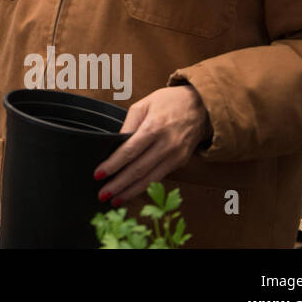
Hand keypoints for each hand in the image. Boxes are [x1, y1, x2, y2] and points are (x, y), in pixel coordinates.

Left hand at [93, 85, 210, 205]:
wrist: (202, 107)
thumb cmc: (169, 102)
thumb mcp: (144, 104)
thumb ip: (128, 124)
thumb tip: (115, 144)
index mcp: (154, 127)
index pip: (129, 151)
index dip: (113, 165)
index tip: (98, 174)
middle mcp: (166, 144)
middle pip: (138, 169)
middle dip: (119, 184)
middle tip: (102, 194)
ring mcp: (175, 155)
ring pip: (150, 179)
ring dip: (131, 191)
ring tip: (115, 200)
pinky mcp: (181, 162)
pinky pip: (160, 177)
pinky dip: (145, 187)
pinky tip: (132, 192)